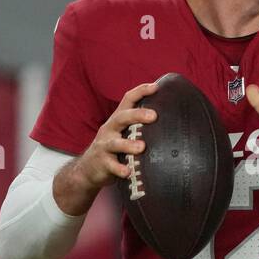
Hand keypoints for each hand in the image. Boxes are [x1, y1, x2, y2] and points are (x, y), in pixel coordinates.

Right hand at [56, 81, 158, 213]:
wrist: (88, 169)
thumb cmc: (114, 149)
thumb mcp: (123, 133)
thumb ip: (139, 127)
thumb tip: (170, 121)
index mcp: (118, 120)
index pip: (127, 99)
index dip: (140, 91)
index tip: (156, 87)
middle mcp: (110, 129)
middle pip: (121, 117)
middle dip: (137, 115)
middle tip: (153, 116)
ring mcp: (104, 146)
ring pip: (115, 143)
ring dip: (128, 144)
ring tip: (141, 147)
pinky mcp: (102, 163)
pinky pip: (111, 165)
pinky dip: (119, 168)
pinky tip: (127, 171)